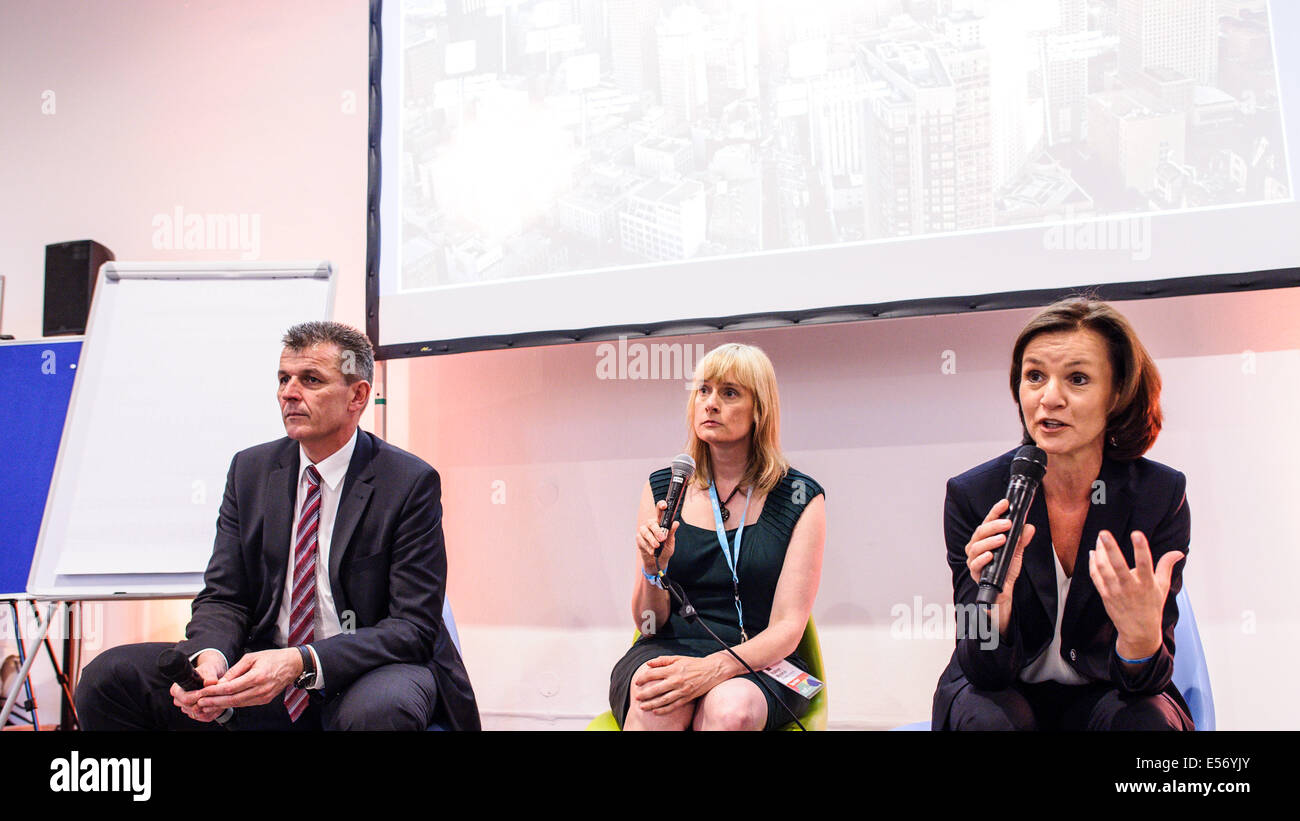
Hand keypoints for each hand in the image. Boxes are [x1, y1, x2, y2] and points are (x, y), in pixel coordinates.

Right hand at [170, 650, 229, 722]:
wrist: (212, 676)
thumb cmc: (208, 671)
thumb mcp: (209, 670)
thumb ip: (209, 676)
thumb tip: (210, 682)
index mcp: (176, 690)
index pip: (186, 699)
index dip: (199, 697)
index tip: (209, 692)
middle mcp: (179, 701)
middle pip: (192, 708)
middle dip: (207, 702)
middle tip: (220, 696)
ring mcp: (187, 709)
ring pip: (200, 714)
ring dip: (212, 708)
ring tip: (222, 699)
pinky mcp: (195, 714)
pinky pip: (205, 717)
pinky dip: (214, 712)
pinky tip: (221, 704)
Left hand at [193, 648, 303, 711]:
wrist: (292, 665)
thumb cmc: (273, 658)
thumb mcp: (252, 657)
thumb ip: (235, 670)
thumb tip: (221, 682)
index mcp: (257, 676)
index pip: (231, 687)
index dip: (215, 691)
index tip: (203, 692)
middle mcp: (260, 689)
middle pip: (232, 699)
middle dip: (214, 702)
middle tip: (200, 703)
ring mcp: (263, 697)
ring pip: (238, 704)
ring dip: (221, 705)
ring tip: (207, 705)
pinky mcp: (264, 700)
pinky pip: (245, 703)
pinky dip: (232, 704)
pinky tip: (222, 703)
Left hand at [633, 655, 720, 714]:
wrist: (712, 670)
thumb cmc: (694, 663)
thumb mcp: (678, 658)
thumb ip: (662, 660)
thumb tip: (649, 663)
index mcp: (673, 669)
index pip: (653, 674)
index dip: (643, 678)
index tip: (637, 682)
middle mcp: (676, 680)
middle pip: (656, 689)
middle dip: (644, 694)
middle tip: (637, 697)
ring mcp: (682, 690)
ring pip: (663, 700)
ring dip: (651, 704)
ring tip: (643, 707)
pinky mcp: (687, 697)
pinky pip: (673, 706)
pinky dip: (664, 710)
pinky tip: (656, 712)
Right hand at [636, 500, 679, 573]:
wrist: (658, 561)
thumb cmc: (665, 549)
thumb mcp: (670, 542)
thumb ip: (671, 532)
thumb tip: (676, 523)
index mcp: (659, 522)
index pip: (659, 511)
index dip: (661, 506)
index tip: (664, 505)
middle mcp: (650, 525)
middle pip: (651, 523)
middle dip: (657, 531)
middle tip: (662, 539)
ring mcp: (643, 531)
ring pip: (646, 532)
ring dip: (652, 540)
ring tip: (657, 546)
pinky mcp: (639, 539)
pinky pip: (642, 541)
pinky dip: (648, 547)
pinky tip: (652, 551)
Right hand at [964, 498, 1035, 634]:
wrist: (1002, 593)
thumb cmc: (1005, 571)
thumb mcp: (1016, 553)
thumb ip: (1021, 540)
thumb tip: (1028, 526)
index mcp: (984, 539)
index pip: (988, 521)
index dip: (995, 511)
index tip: (1005, 503)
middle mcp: (976, 547)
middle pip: (980, 532)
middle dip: (994, 526)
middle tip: (1008, 523)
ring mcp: (974, 559)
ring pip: (976, 546)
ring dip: (990, 541)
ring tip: (1002, 538)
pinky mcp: (975, 572)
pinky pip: (975, 563)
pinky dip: (982, 558)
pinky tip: (991, 555)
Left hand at [1090, 530, 1182, 660]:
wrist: (1139, 631)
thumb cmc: (1152, 606)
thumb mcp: (1163, 587)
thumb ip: (1166, 566)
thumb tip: (1178, 552)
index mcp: (1147, 584)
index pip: (1144, 564)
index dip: (1141, 548)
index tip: (1137, 533)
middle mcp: (1130, 588)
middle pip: (1118, 566)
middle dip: (1111, 549)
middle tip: (1103, 533)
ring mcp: (1116, 592)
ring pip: (1104, 570)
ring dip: (1100, 553)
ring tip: (1099, 539)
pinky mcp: (1105, 595)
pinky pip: (1096, 577)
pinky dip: (1093, 565)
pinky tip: (1093, 554)